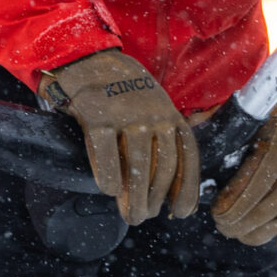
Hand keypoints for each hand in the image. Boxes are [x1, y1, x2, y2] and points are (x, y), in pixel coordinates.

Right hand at [37, 49, 198, 225]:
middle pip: (163, 164)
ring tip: (131, 215)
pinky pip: (104, 150)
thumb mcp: (152, 110)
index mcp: (170, 114)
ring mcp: (125, 113)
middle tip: (144, 217)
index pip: (187, 155)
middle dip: (156, 197)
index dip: (187, 186)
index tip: (182, 213)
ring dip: (135, 195)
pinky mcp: (96, 113)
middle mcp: (153, 113)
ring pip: (137, 162)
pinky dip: (108, 174)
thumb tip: (166, 196)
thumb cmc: (122, 95)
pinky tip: (109, 191)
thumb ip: (160, 143)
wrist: (89, 59)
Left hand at [215, 68, 276, 251]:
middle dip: (238, 226)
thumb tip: (190, 127)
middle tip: (226, 227)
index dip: (228, 210)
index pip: (247, 191)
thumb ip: (224, 121)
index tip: (217, 214)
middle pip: (263, 213)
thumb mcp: (258, 111)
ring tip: (245, 234)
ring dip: (260, 234)